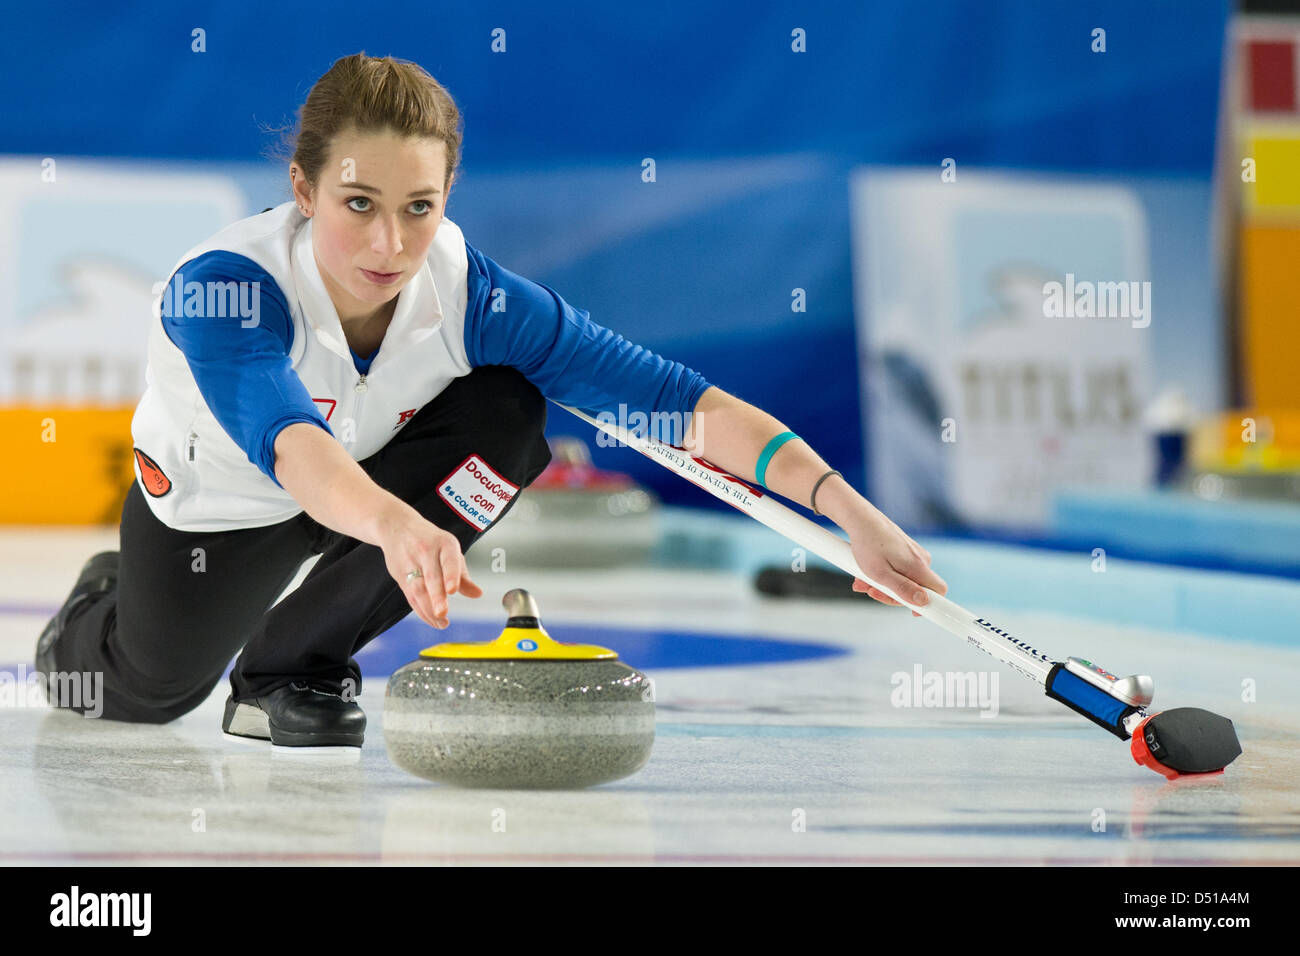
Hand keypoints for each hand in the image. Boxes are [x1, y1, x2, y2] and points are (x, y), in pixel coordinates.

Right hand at [377, 511, 482, 628]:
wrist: (397, 526)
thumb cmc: (430, 541)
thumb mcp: (450, 551)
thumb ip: (463, 575)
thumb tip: (477, 594)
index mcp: (444, 543)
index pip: (448, 560)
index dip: (451, 575)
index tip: (453, 590)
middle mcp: (426, 551)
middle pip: (431, 577)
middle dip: (437, 596)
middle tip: (443, 613)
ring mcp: (411, 562)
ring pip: (418, 588)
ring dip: (428, 609)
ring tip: (441, 622)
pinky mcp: (399, 574)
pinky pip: (410, 595)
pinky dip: (421, 610)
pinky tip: (432, 620)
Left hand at [844, 504, 946, 616]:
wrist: (860, 519)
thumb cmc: (868, 545)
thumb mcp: (881, 574)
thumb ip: (903, 589)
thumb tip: (924, 602)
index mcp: (919, 566)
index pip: (939, 591)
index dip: (931, 606)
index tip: (914, 615)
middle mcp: (921, 560)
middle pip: (916, 589)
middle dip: (892, 595)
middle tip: (870, 591)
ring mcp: (913, 554)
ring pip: (903, 579)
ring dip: (883, 585)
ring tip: (861, 581)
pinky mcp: (905, 550)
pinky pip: (898, 570)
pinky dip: (883, 574)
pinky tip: (864, 573)